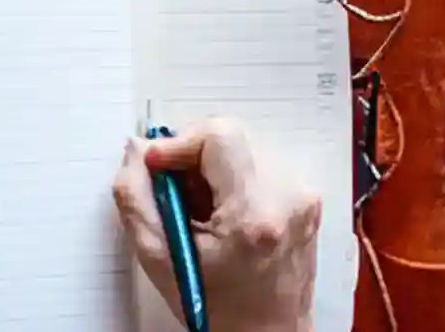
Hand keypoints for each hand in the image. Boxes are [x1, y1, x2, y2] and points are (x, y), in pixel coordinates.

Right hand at [113, 118, 320, 331]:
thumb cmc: (217, 309)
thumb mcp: (159, 259)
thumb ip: (136, 198)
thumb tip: (137, 150)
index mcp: (254, 215)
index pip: (219, 136)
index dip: (179, 143)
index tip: (156, 165)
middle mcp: (288, 197)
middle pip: (231, 138)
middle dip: (194, 158)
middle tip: (178, 194)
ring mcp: (304, 196)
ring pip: (244, 147)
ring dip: (214, 168)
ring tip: (203, 210)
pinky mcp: (308, 197)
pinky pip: (261, 163)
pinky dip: (234, 178)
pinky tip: (225, 213)